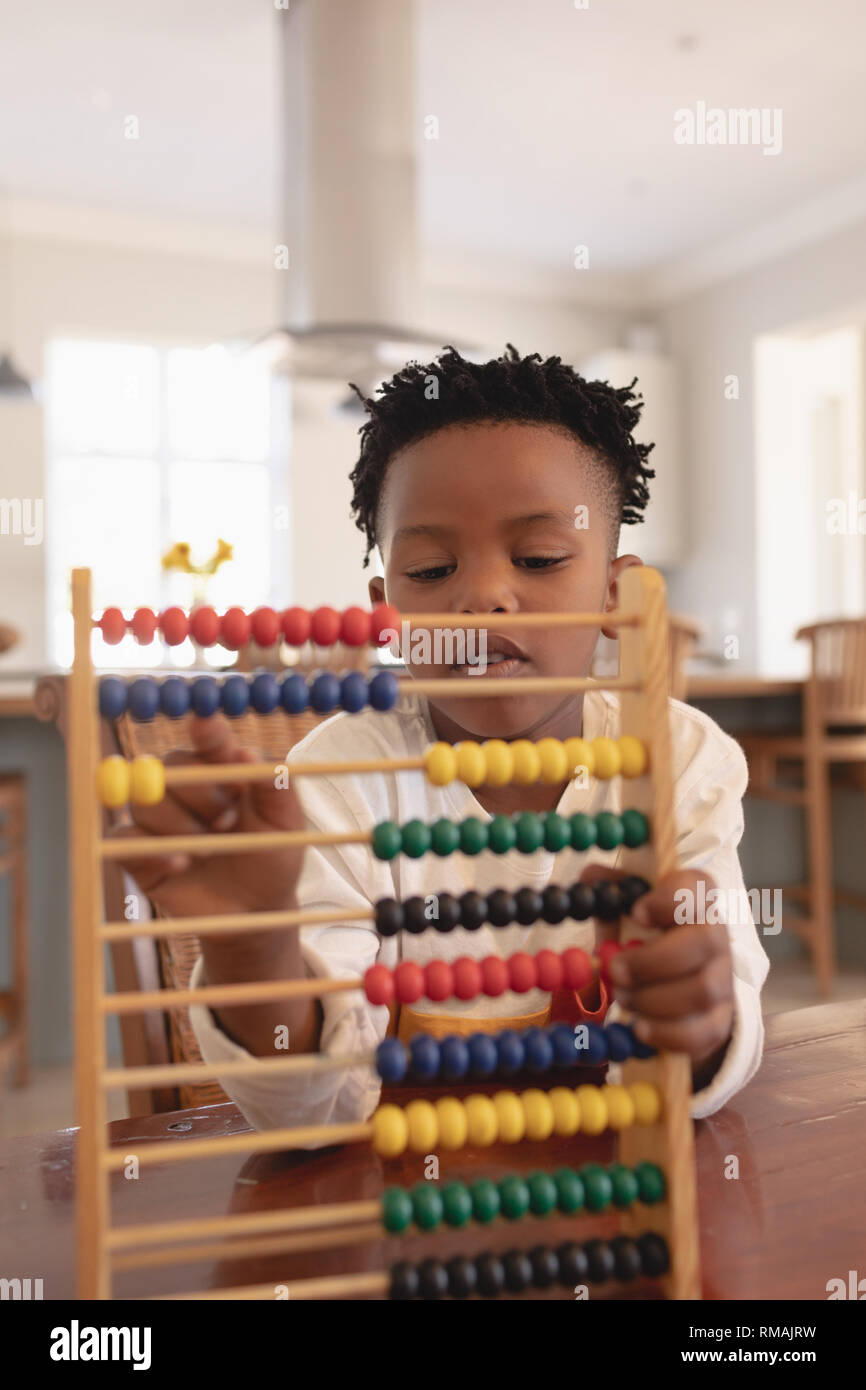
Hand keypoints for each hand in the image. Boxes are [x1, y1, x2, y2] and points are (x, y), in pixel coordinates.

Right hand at [107, 713, 319, 1055]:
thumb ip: (275, 786)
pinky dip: (152, 849)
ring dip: (177, 823)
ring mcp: (158, 818)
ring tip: (207, 850)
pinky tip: (182, 864)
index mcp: (222, 770)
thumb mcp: (286, 823)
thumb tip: (245, 751)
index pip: (208, 740)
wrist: (255, 910)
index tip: (206, 727)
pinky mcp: (137, 850)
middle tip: (226, 822)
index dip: (205, 731)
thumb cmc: (272, 857)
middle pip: (168, 766)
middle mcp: (185, 787)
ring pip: (144, 798)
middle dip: (198, 793)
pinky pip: (122, 836)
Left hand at [608, 869, 734, 1086]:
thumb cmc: (646, 937)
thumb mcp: (626, 912)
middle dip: (653, 960)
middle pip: (705, 941)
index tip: (637, 913)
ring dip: (653, 998)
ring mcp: (724, 980)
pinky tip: (639, 1027)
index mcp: (696, 902)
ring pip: (702, 990)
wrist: (677, 985)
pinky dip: (665, 1033)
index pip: (699, 887)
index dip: (670, 898)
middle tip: (613, 971)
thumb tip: (587, 879)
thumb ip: (609, 893)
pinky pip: (701, 1032)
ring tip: (623, 998)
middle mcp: (717, 937)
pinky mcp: (719, 1020)